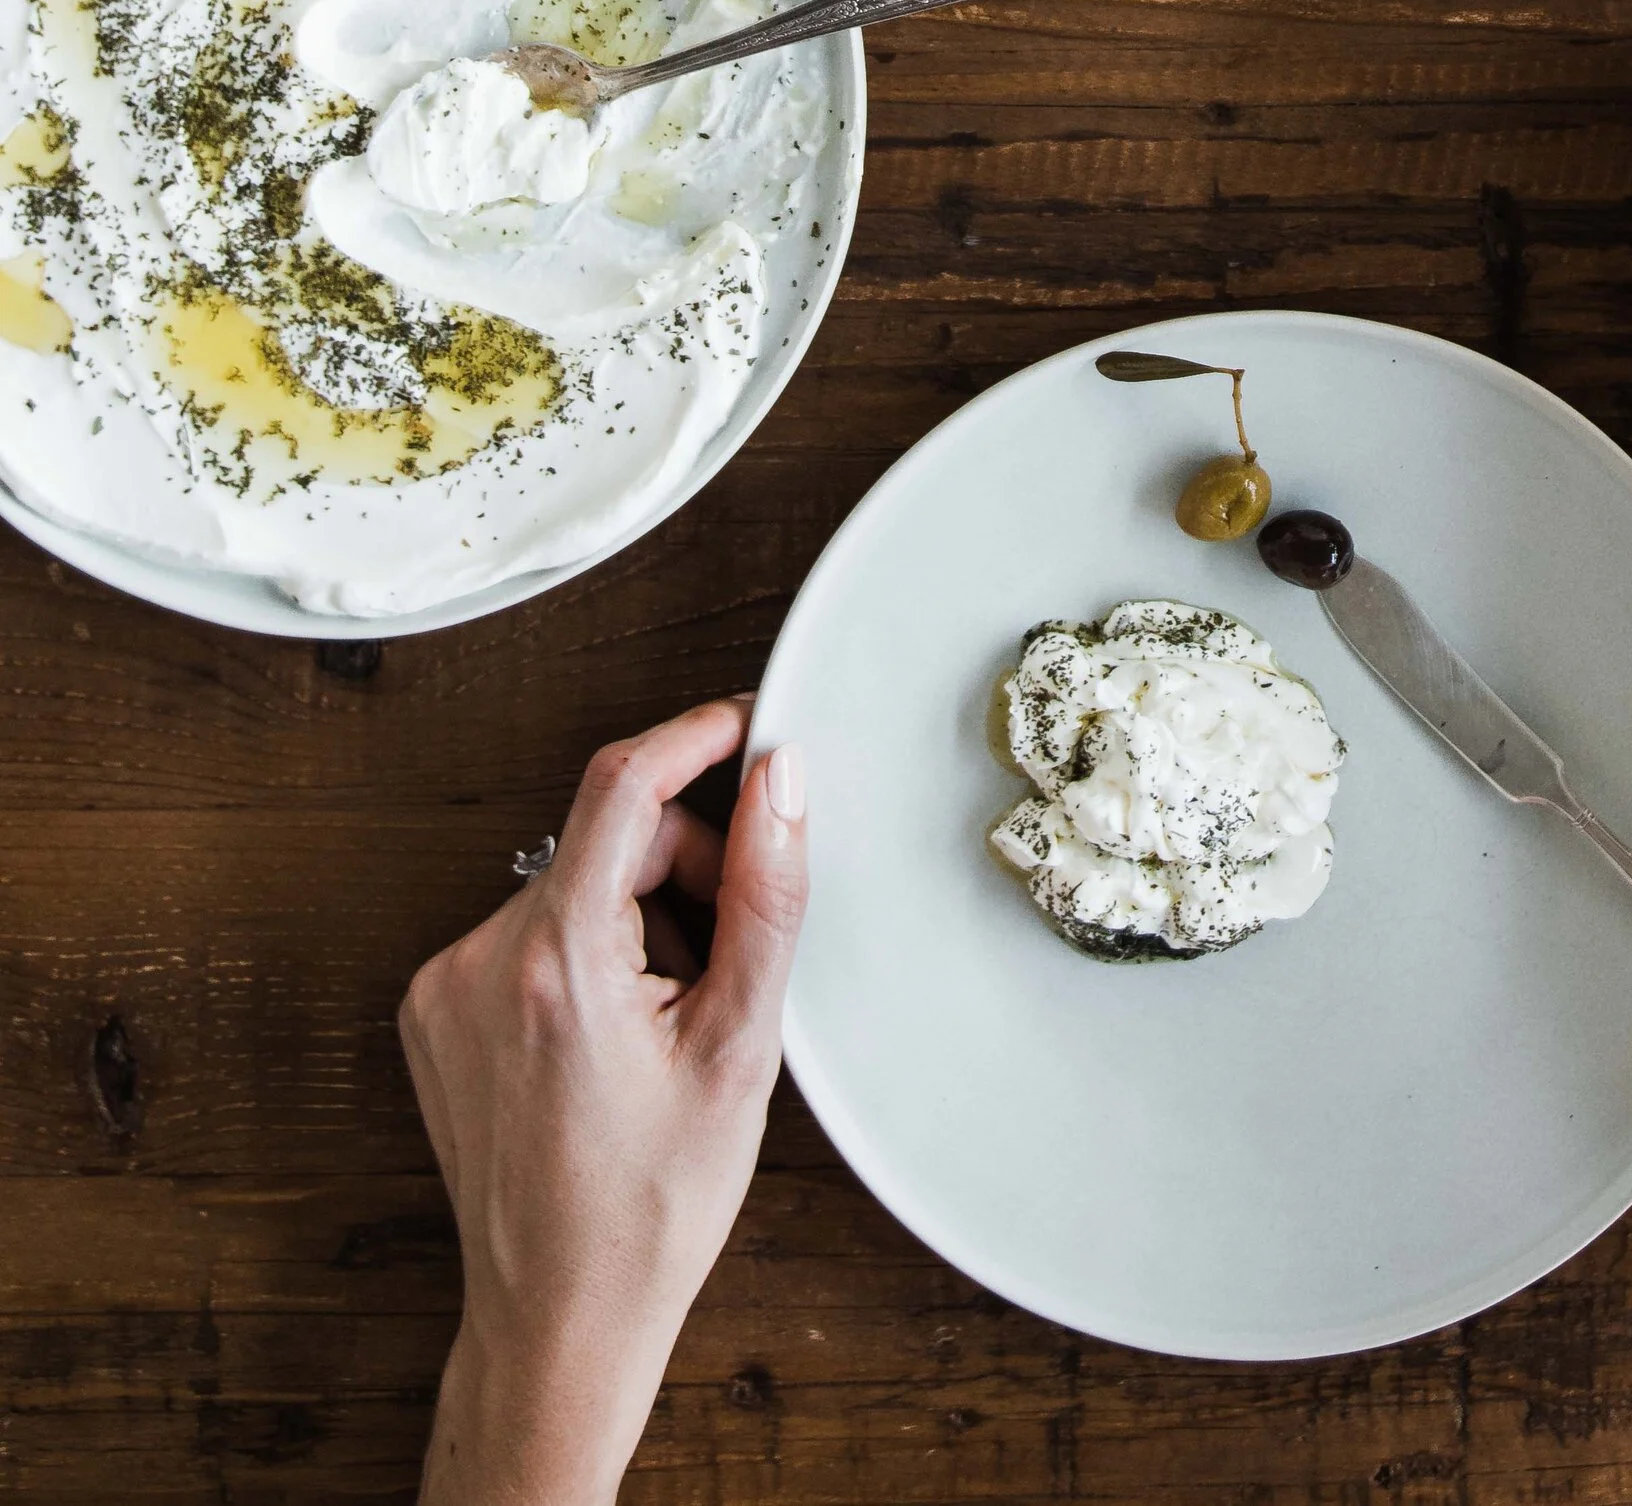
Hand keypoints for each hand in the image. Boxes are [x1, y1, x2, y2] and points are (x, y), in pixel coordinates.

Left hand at [402, 700, 808, 1505]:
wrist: (561, 1319)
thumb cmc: (653, 1206)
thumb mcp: (740, 1047)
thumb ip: (765, 897)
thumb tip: (780, 782)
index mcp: (555, 963)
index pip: (624, 781)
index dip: (696, 736)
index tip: (747, 730)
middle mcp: (479, 961)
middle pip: (607, 840)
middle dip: (683, 867)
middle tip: (729, 952)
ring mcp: (444, 990)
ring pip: (571, 884)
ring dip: (636, 914)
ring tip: (673, 1012)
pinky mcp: (432, 1016)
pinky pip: (527, 933)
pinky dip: (584, 951)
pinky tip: (618, 1031)